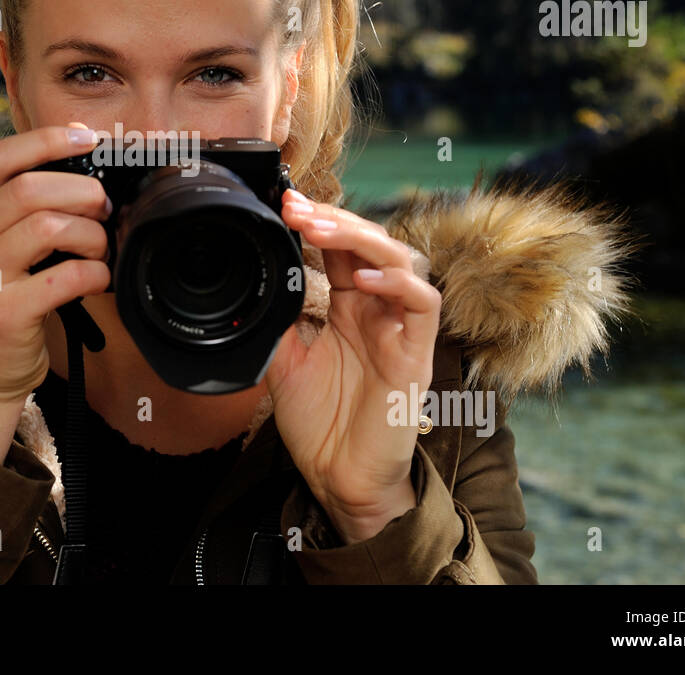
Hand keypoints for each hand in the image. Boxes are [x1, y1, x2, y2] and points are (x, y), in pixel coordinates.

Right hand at [0, 123, 111, 406]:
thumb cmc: (3, 300)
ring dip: (91, 234)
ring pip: (48, 227)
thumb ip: (23, 210)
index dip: (47, 140)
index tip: (87, 138)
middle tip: (103, 208)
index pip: (0, 158)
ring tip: (100, 249)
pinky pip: (64, 277)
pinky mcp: (2, 313)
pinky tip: (97, 279)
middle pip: (29, 189)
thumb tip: (87, 169)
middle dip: (81, 192)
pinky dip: (94, 273)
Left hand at [263, 188, 441, 543]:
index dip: (318, 223)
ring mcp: (399, 330)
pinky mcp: (417, 356)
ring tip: (324, 229)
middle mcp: (377, 312)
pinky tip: (368, 280)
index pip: (341, 250)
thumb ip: (279, 320)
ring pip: (402, 262)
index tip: (285, 205)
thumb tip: (260, 279)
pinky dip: (400, 285)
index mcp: (349, 309)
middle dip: (335, 220)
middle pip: (370, 245)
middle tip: (298, 207)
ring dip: (363, 239)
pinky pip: (424, 306)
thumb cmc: (319, 424)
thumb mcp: (284, 361)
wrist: (338, 479)